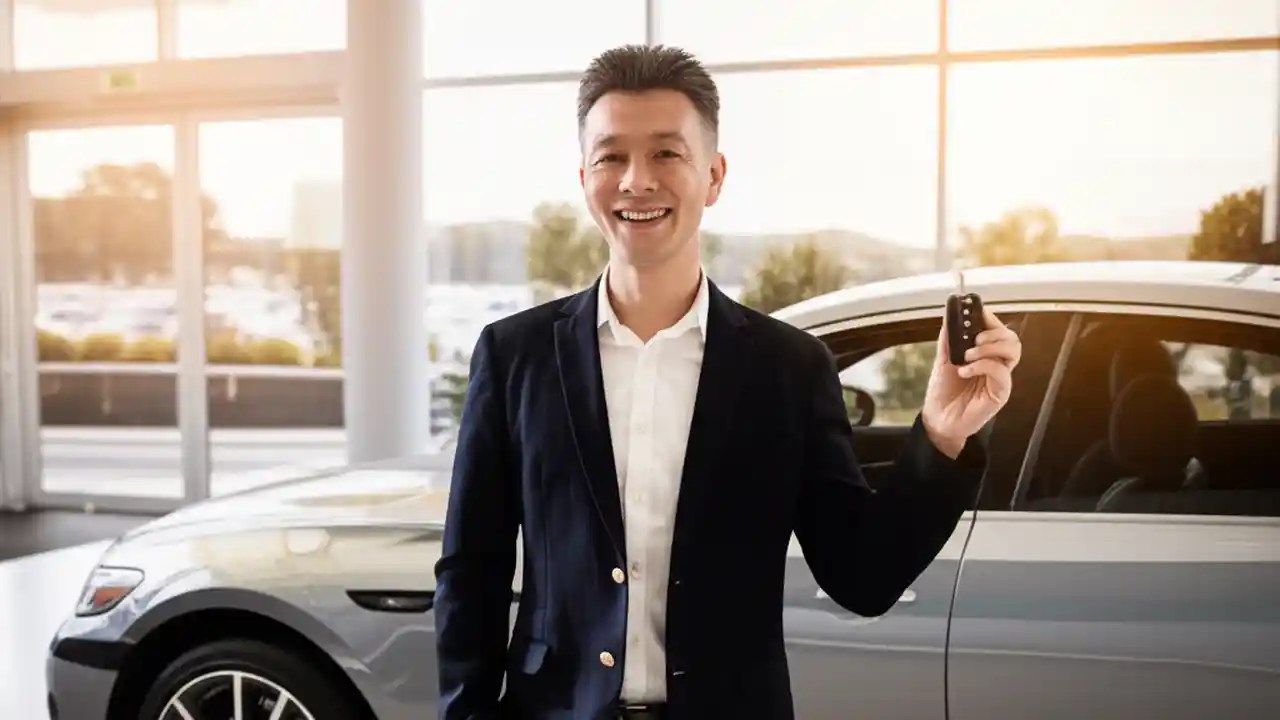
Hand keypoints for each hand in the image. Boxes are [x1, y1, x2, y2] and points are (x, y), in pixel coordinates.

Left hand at [921, 307, 1021, 457]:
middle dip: (994, 332)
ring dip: (990, 347)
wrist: (938, 419)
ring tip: (968, 354)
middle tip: (974, 338)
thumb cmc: (943, 391)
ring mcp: (1000, 379)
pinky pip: (1001, 372)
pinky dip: (982, 365)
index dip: (991, 319)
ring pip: (1013, 351)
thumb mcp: (943, 359)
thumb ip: (948, 339)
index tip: (976, 312)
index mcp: (986, 355)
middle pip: (1012, 339)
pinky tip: (965, 370)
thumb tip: (950, 315)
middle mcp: (997, 365)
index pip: (999, 331)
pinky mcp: (1000, 393)